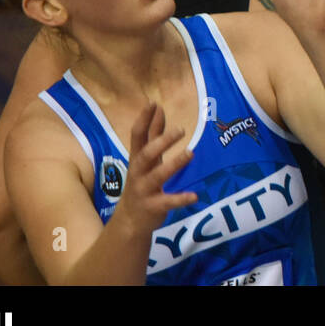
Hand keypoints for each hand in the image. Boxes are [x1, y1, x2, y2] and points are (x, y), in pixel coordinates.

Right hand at [118, 103, 196, 234]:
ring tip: (190, 153)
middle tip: (181, 130)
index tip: (153, 104)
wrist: (129, 221)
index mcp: (137, 159)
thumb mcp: (145, 159)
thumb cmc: (141, 183)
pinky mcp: (153, 207)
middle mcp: (138, 173)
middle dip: (161, 142)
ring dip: (174, 165)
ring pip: (157, 176)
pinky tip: (195, 196)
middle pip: (146, 154)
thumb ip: (153, 135)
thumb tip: (158, 109)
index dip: (144, 120)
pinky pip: (167, 202)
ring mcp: (144, 191)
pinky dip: (181, 199)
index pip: (137, 136)